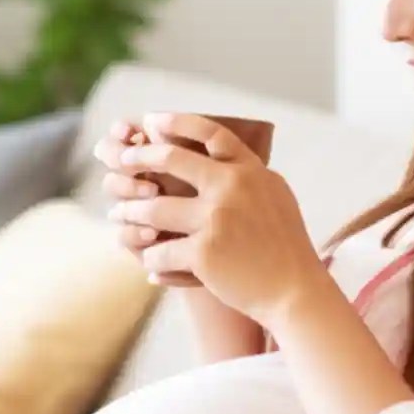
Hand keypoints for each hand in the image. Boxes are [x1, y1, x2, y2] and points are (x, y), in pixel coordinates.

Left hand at [109, 112, 324, 326]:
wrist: (294, 292)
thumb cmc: (285, 246)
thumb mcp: (274, 195)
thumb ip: (247, 174)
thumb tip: (217, 152)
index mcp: (250, 170)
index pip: (210, 132)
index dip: (177, 122)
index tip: (152, 121)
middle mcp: (231, 187)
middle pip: (171, 159)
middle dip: (139, 158)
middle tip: (122, 160)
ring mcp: (216, 219)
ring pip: (153, 208)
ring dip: (129, 212)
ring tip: (118, 214)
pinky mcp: (203, 252)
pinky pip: (159, 251)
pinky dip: (151, 258)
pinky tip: (148, 263)